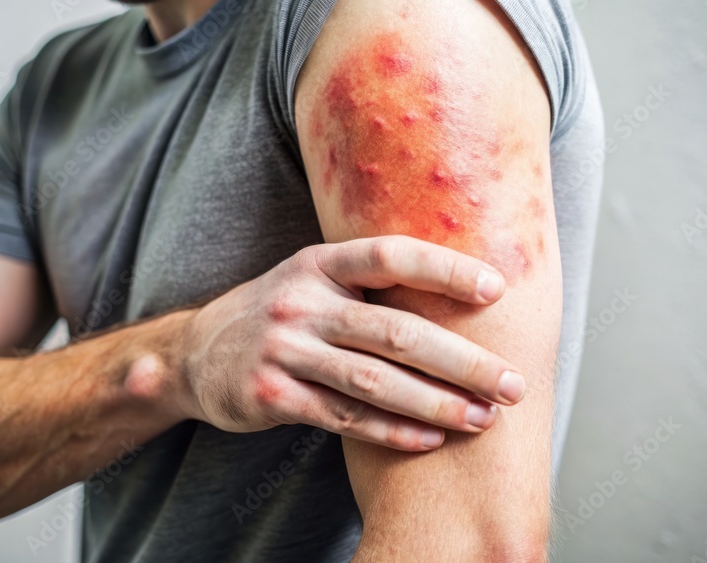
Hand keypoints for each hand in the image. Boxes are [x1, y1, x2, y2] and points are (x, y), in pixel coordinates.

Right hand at [178, 236, 526, 450]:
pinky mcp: (271, 396)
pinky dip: (391, 430)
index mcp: (319, 263)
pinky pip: (343, 417)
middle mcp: (301, 301)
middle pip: (394, 331)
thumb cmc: (280, 312)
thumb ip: (369, 283)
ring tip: (483, 418)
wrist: (195, 353)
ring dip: (435, 402)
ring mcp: (283, 349)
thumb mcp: (313, 279)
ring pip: (373, 380)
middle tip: (511, 384)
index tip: (497, 289)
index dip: (443, 269)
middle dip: (461, 360)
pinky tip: (429, 439)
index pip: (389, 256)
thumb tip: (460, 289)